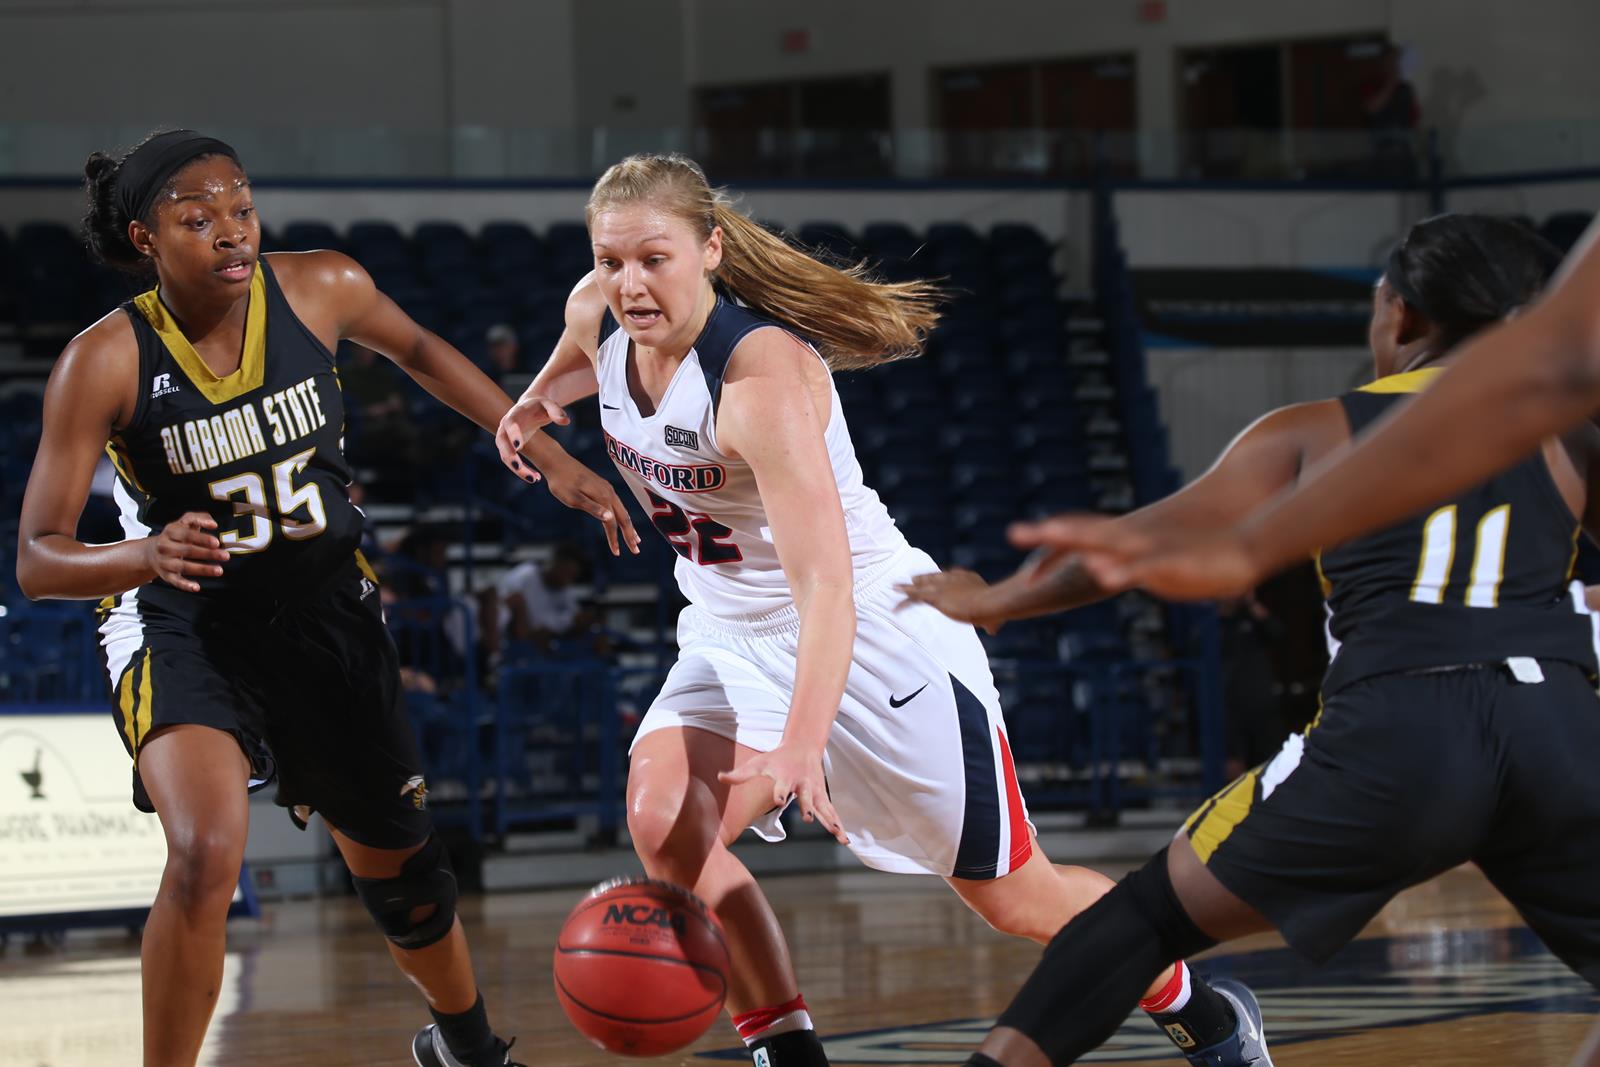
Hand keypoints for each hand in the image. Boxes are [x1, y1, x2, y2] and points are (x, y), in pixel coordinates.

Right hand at [145, 512, 228, 592]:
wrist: (151, 552)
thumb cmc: (175, 535)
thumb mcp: (184, 522)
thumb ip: (198, 518)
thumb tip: (212, 523)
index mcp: (170, 531)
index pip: (187, 534)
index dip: (202, 538)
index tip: (217, 542)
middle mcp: (165, 547)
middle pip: (188, 550)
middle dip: (208, 554)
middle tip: (225, 555)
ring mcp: (165, 562)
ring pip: (184, 566)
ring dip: (202, 569)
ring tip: (219, 570)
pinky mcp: (166, 575)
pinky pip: (176, 581)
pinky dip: (185, 585)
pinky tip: (196, 587)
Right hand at [494, 394, 569, 483]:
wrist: (531, 408)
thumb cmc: (540, 406)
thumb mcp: (549, 404)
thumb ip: (556, 411)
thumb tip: (566, 421)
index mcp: (514, 414)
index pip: (509, 424)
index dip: (513, 434)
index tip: (519, 446)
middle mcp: (504, 427)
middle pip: (502, 443)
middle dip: (509, 455)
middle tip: (519, 467)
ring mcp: (505, 438)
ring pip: (505, 456)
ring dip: (517, 469)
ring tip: (534, 478)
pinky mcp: (509, 448)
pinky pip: (512, 462)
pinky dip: (522, 471)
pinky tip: (536, 477)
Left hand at [540, 453, 641, 556]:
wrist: (557, 462)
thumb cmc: (562, 482)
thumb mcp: (573, 498)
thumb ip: (592, 508)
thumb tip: (610, 518)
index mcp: (603, 497)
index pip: (612, 523)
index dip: (615, 539)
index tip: (617, 553)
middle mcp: (609, 492)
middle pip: (623, 517)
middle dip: (630, 534)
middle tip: (636, 550)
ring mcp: (607, 488)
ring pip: (622, 510)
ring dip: (628, 526)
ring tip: (634, 538)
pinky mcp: (602, 486)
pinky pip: (617, 504)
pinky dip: (622, 515)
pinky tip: (620, 519)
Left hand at [719, 743, 847, 844]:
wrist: (803, 746)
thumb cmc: (776, 759)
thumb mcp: (758, 764)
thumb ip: (741, 774)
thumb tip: (719, 777)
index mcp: (786, 778)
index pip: (781, 786)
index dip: (780, 793)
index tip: (779, 800)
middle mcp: (802, 785)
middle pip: (806, 797)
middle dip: (807, 807)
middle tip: (807, 818)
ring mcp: (815, 791)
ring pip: (824, 808)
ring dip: (830, 820)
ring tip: (837, 834)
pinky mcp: (822, 796)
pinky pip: (831, 813)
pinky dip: (838, 824)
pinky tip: (844, 839)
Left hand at [896, 569, 1006, 633]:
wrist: (989, 604)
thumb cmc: (994, 610)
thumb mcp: (993, 616)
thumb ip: (991, 622)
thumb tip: (993, 630)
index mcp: (967, 578)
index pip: (951, 576)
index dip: (944, 579)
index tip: (939, 580)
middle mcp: (953, 578)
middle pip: (933, 576)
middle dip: (923, 578)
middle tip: (914, 579)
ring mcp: (943, 586)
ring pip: (921, 585)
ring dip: (908, 587)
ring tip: (897, 587)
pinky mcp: (936, 595)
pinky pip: (915, 596)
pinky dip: (904, 598)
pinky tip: (896, 602)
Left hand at [1008, 515, 1262, 601]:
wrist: (1245, 546)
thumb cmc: (1198, 558)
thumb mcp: (1155, 566)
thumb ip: (1128, 567)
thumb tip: (1104, 572)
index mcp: (1125, 543)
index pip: (1081, 539)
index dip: (1050, 552)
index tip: (1022, 568)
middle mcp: (1132, 540)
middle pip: (1085, 532)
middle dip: (1050, 535)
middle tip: (1016, 533)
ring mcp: (1151, 550)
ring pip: (1110, 545)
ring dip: (1080, 542)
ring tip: (1047, 536)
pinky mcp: (1174, 564)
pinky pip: (1143, 566)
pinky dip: (1122, 568)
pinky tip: (1103, 572)